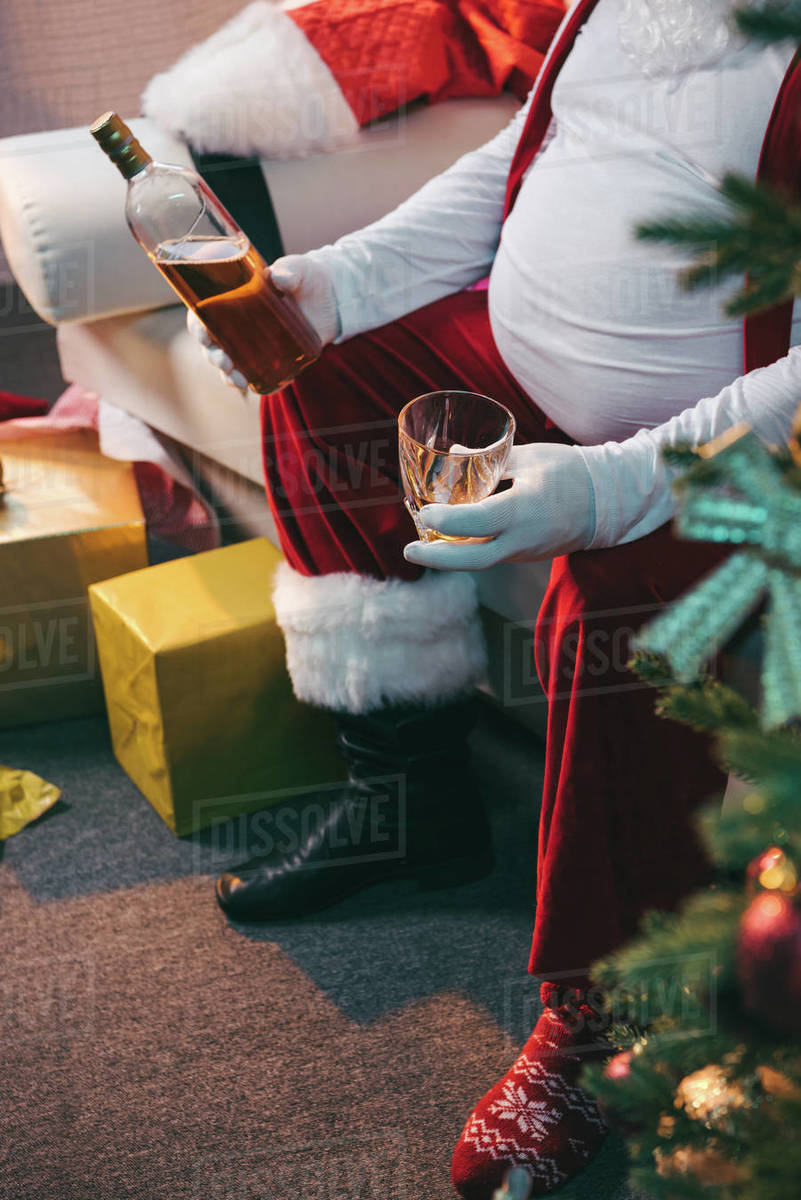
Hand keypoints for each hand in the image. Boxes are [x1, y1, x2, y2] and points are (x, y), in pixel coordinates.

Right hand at [186, 252, 338, 390]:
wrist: (331, 298)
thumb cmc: (307, 278)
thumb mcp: (299, 270)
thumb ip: (290, 271)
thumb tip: (279, 278)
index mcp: (233, 299)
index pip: (204, 313)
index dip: (197, 325)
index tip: (202, 333)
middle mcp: (238, 324)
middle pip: (213, 344)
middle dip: (213, 356)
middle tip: (223, 360)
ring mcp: (255, 344)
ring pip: (230, 363)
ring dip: (227, 374)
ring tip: (236, 379)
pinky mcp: (273, 359)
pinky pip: (256, 376)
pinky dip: (252, 383)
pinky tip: (251, 387)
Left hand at [403, 442, 595, 569]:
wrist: (609, 501)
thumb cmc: (569, 471)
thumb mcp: (530, 457)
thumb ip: (490, 460)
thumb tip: (454, 456)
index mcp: (524, 510)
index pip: (477, 522)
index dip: (446, 520)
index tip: (424, 511)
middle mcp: (523, 538)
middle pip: (472, 560)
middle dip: (436, 558)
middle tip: (408, 550)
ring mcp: (525, 552)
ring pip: (480, 561)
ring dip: (449, 556)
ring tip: (422, 544)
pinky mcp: (526, 555)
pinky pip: (492, 556)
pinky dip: (468, 550)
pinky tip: (450, 541)